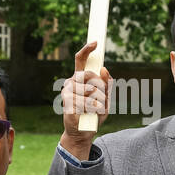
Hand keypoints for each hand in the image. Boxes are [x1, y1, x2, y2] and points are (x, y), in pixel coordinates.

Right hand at [59, 40, 111, 160]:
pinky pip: (86, 100)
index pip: (81, 60)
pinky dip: (92, 108)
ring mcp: (67, 91)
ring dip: (98, 100)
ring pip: (90, 89)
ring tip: (95, 109)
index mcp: (80, 78)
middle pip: (90, 74)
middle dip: (101, 87)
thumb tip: (104, 69)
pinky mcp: (67, 102)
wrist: (83, 132)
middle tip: (102, 98)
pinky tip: (88, 113)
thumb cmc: (94, 114)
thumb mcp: (106, 99)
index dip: (87, 49)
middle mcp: (71, 82)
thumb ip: (107, 84)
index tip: (96, 42)